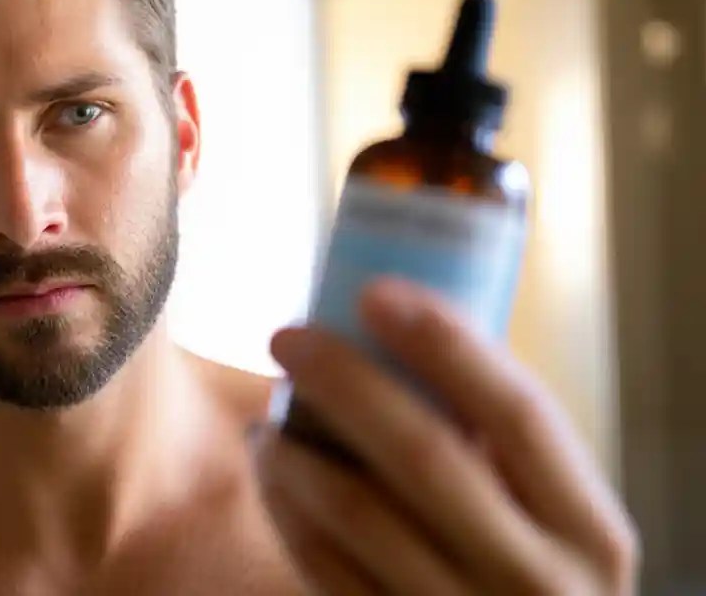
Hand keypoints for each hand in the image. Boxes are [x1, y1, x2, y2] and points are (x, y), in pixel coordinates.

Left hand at [255, 278, 638, 594]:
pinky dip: (287, 510)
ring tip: (267, 419)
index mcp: (589, 530)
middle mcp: (539, 582)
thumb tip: (403, 330)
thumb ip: (502, 449)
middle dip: (346, 381)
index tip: (375, 290)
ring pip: (358, 514)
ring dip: (296, 450)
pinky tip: (272, 476)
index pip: (519, 413)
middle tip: (288, 336)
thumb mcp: (553, 523)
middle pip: (426, 454)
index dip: (447, 345)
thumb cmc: (532, 575)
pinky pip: (324, 567)